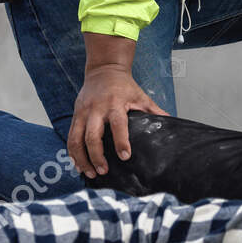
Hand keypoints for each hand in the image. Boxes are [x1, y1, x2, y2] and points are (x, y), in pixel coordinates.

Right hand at [68, 63, 168, 177]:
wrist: (104, 69)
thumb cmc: (124, 86)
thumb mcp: (141, 96)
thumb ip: (154, 112)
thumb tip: (171, 124)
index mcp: (115, 104)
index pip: (118, 124)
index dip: (121, 141)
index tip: (125, 156)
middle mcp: (96, 109)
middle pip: (92, 135)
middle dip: (96, 156)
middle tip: (103, 171)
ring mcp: (82, 112)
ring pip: (76, 139)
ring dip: (81, 158)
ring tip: (90, 173)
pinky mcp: (75, 114)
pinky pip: (70, 136)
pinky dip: (73, 152)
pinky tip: (79, 164)